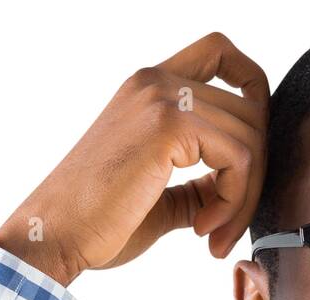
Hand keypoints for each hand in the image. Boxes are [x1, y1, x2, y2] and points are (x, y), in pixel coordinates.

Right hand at [0, 32, 268, 285]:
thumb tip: (237, 188)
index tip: (253, 151)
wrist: (55, 236)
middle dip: (254, 177)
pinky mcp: (168, 125)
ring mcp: (161, 97)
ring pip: (251, 138)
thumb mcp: (161, 197)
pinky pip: (239, 158)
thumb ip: (200, 184)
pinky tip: (202, 228)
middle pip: (250, 109)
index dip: (253, 89)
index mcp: (149, 88)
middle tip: (227, 227)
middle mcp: (155, 80)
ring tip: (213, 233)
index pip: (220, 53)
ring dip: (245, 198)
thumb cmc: (98, 223)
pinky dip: (234, 200)